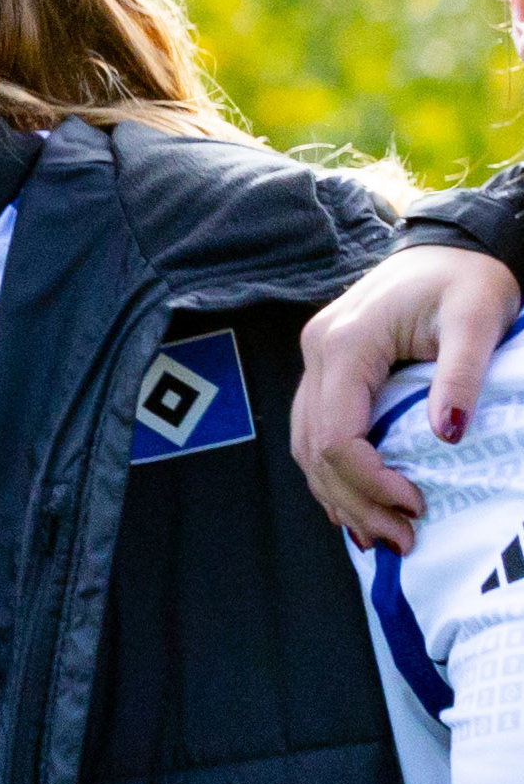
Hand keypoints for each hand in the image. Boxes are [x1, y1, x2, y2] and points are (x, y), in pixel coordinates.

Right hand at [299, 242, 522, 551]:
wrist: (452, 243)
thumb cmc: (468, 277)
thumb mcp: (478, 317)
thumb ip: (462, 375)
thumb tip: (447, 434)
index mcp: (346, 344)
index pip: (338, 433)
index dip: (371, 480)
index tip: (417, 505)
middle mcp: (317, 356)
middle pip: (315, 450)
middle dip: (356, 502)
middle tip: (402, 539)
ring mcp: (314, 364)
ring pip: (306, 448)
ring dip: (340, 497)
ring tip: (381, 535)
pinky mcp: (325, 371)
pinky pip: (314, 434)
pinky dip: (332, 475)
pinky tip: (355, 505)